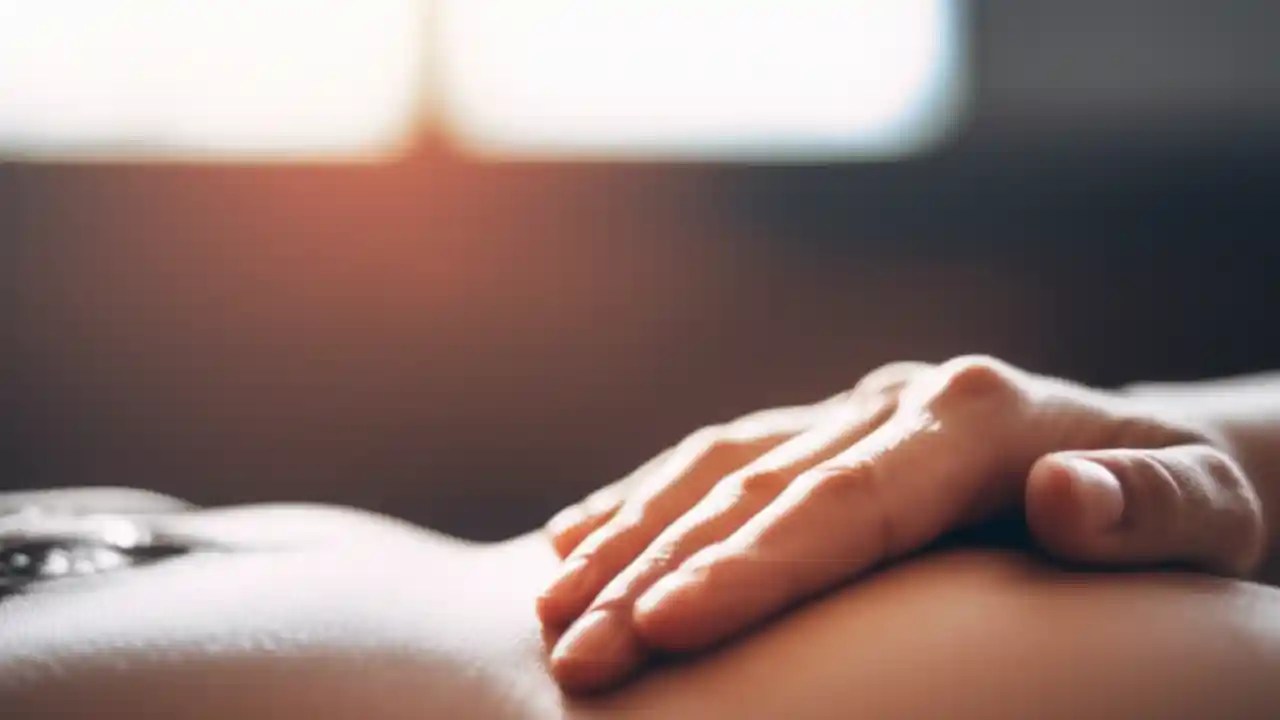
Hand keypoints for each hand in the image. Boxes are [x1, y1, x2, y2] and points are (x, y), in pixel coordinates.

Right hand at [536, 356, 1266, 692]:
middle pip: (757, 489)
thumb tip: (1072, 494)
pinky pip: (719, 457)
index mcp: (976, 416)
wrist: (1137, 452)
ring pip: (716, 467)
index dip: (751, 564)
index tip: (665, 626)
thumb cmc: (1173, 505)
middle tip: (574, 655)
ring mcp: (852, 411)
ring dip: (626, 534)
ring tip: (552, 606)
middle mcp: (897, 402)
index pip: (844, 500)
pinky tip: (578, 537)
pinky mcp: (824, 430)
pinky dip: (643, 498)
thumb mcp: (1203, 512)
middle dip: (655, 572)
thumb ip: (1156, 505)